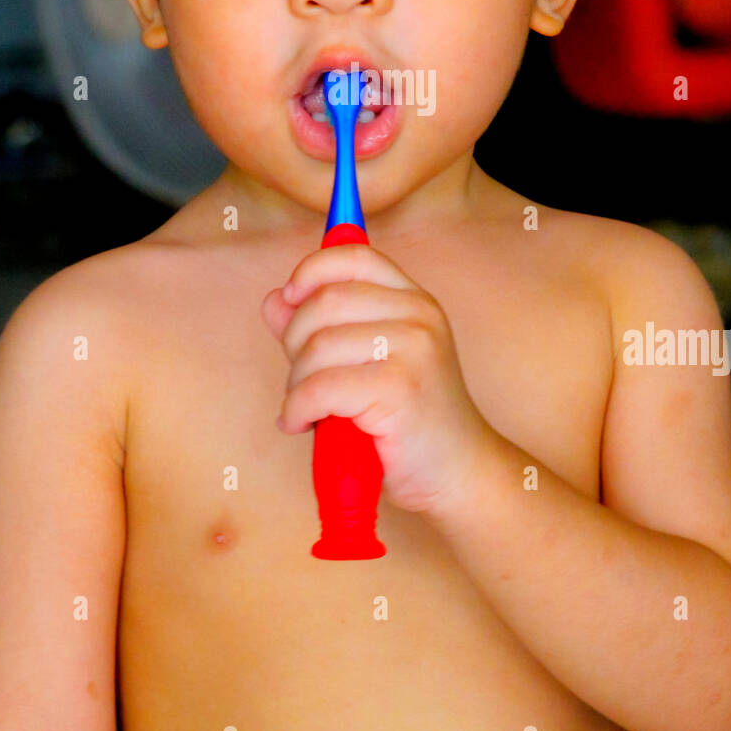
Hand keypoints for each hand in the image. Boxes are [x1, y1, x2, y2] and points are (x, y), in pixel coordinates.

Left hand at [261, 243, 497, 516]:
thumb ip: (320, 329)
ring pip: (317, 346)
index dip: (312, 270)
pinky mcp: (399, 386)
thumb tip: (274, 300)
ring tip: (305, 409)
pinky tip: (301, 424)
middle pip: (325, 301)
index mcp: (413, 300)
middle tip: (300, 379)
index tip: (290, 296)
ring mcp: (413, 347)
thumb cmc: (407, 420)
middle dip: (295, 342)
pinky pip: (319, 387)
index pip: (354, 257)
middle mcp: (418, 314)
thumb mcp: (363, 363)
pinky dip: (297, 408)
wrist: (457, 473)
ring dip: (295, 384)